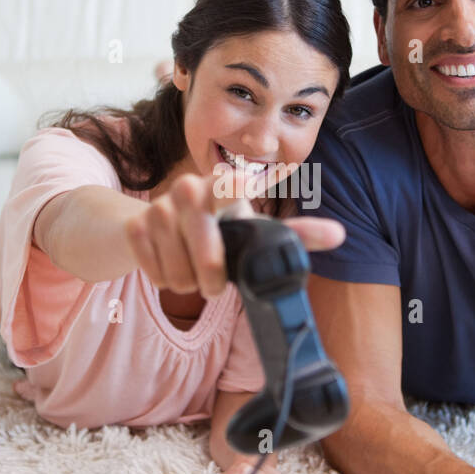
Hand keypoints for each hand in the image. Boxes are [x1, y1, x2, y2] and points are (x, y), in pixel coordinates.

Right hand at [123, 167, 345, 298]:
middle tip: (213, 288)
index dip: (234, 188)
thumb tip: (340, 234)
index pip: (229, 185)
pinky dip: (162, 280)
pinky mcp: (135, 226)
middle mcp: (189, 190)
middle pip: (204, 239)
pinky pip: (152, 269)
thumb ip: (294, 234)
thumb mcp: (253, 230)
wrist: (154, 226)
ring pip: (176, 264)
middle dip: (209, 273)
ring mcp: (159, 207)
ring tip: (191, 278)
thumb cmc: (216, 231)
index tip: (244, 186)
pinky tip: (168, 271)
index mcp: (222, 188)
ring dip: (185, 282)